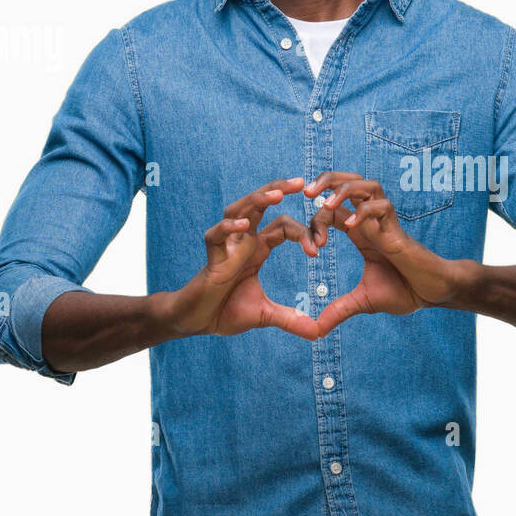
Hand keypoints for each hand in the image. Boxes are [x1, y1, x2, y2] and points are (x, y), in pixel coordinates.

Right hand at [166, 177, 320, 340]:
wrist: (196, 323)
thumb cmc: (226, 312)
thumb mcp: (265, 315)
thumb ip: (291, 320)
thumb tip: (318, 333)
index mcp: (258, 249)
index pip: (284, 226)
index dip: (303, 233)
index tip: (319, 248)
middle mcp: (243, 241)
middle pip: (260, 203)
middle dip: (279, 189)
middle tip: (302, 182)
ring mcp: (226, 246)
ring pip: (239, 210)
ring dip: (257, 199)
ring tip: (276, 194)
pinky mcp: (211, 257)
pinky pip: (216, 235)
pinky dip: (229, 227)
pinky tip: (245, 225)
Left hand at [304, 171, 461, 336]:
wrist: (432, 294)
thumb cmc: (404, 291)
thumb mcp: (363, 302)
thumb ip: (339, 310)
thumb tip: (317, 331)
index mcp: (360, 232)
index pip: (331, 210)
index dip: (315, 221)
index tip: (312, 248)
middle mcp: (371, 222)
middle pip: (347, 182)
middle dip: (326, 181)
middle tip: (305, 192)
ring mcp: (385, 223)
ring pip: (365, 185)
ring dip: (343, 189)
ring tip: (325, 202)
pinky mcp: (397, 230)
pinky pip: (381, 207)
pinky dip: (363, 211)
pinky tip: (350, 226)